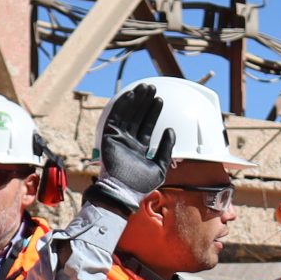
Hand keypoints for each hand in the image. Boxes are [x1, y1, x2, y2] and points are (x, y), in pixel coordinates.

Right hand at [90, 82, 171, 213]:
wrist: (124, 191)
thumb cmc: (140, 185)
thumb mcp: (160, 166)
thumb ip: (166, 148)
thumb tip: (171, 131)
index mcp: (139, 149)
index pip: (146, 126)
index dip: (152, 112)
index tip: (159, 100)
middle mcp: (128, 142)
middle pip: (137, 116)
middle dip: (144, 102)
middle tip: (151, 88)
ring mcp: (119, 138)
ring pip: (128, 114)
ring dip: (135, 100)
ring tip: (145, 88)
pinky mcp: (109, 137)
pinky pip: (116, 118)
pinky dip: (122, 106)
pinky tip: (130, 95)